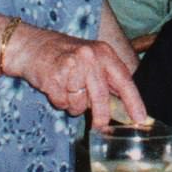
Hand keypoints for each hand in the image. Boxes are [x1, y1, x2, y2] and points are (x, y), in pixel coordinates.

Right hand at [3, 24, 146, 129]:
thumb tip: (124, 106)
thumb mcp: (90, 57)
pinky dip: (59, 101)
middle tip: (100, 126)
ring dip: (73, 103)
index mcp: (103, 52)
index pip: (124, 79)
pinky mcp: (54, 77)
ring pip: (80, 103)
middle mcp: (89, 57)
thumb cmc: (63, 54)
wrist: (31, 45)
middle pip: (101, 97)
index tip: (140, 119)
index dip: (134, 101)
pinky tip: (55, 86)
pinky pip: (63, 103)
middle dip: (101, 116)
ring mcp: (72, 66)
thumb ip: (106, 78)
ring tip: (66, 87)